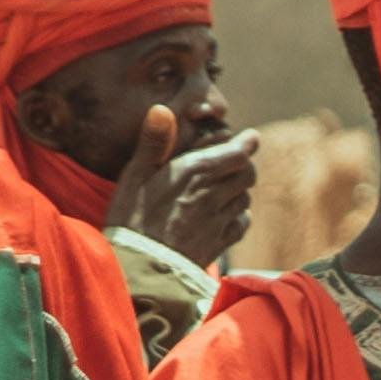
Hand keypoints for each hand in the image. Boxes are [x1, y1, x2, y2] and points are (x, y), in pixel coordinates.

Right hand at [119, 117, 260, 273]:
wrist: (138, 270)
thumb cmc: (130, 219)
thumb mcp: (133, 176)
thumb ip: (152, 143)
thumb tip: (162, 109)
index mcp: (194, 173)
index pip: (238, 152)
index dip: (246, 143)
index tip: (250, 137)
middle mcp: (213, 195)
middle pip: (247, 174)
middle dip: (243, 165)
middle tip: (232, 162)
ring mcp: (218, 222)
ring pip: (245, 198)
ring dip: (239, 190)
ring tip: (224, 187)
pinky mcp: (219, 245)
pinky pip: (241, 224)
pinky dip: (238, 216)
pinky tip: (223, 215)